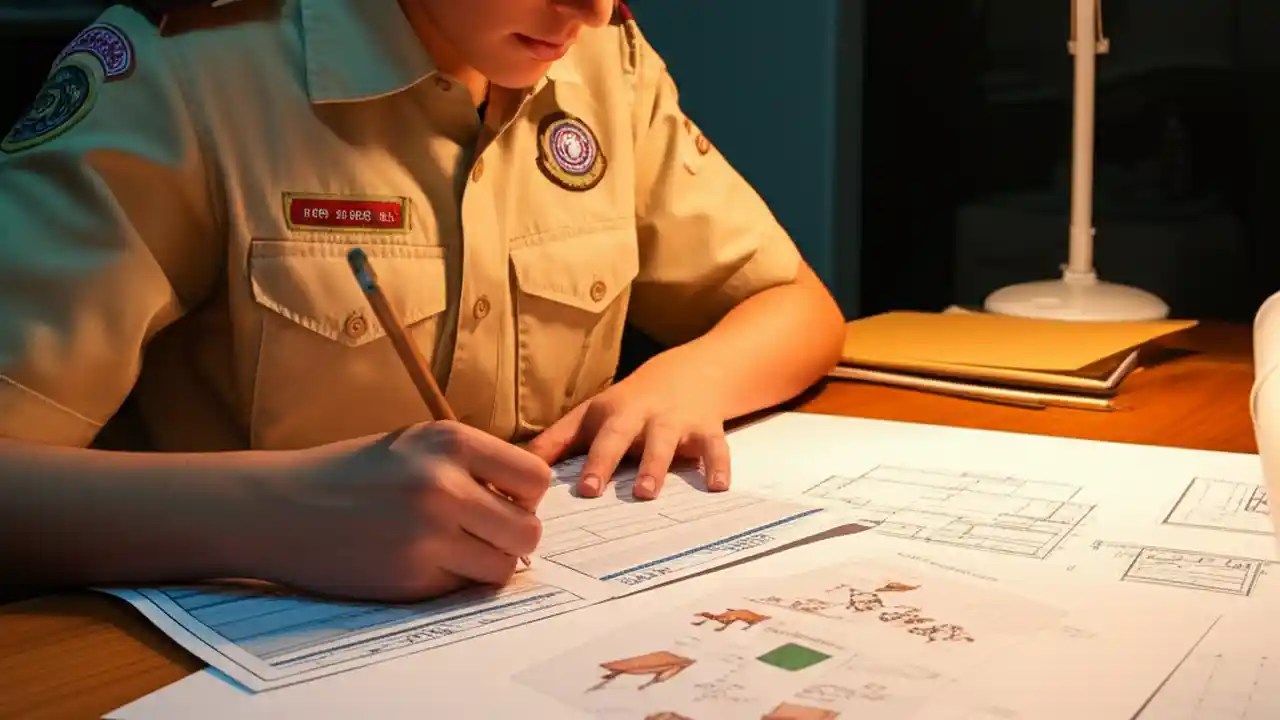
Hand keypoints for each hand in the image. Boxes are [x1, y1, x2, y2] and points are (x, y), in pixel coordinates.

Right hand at [255, 421, 551, 601]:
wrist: (279, 507)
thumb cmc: (352, 472)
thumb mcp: (416, 444)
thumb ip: (473, 464)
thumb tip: (530, 498)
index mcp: (449, 442)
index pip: (534, 478)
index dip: (526, 496)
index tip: (505, 500)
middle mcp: (444, 486)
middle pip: (529, 531)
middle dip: (515, 537)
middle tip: (488, 534)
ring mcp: (428, 535)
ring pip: (503, 567)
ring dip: (488, 564)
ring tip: (456, 549)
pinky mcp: (411, 577)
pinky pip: (462, 586)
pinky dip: (452, 580)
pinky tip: (420, 561)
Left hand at [527, 375, 729, 500]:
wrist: (692, 372)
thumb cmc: (630, 405)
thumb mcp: (592, 416)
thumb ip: (555, 443)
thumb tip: (514, 467)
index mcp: (610, 413)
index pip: (589, 436)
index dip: (575, 458)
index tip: (566, 486)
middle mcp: (640, 414)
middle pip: (620, 435)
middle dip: (605, 460)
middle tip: (592, 490)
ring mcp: (675, 420)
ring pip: (665, 442)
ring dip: (656, 466)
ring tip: (647, 494)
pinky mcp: (707, 428)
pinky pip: (715, 447)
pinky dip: (718, 465)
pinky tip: (718, 488)